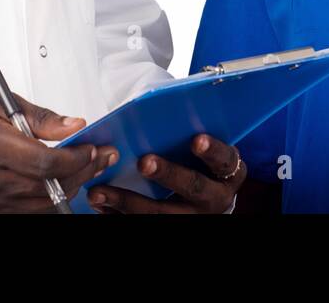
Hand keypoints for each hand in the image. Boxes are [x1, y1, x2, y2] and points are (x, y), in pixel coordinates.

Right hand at [0, 94, 117, 212]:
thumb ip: (40, 118)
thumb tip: (75, 125)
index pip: (44, 162)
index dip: (75, 158)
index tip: (92, 147)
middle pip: (48, 185)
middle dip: (82, 172)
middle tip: (102, 156)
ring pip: (43, 203)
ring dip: (70, 186)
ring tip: (85, 167)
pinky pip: (28, 211)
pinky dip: (48, 198)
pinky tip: (60, 181)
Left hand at [86, 134, 244, 213]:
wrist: (206, 194)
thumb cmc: (198, 158)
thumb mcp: (204, 143)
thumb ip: (189, 129)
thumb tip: (154, 103)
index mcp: (228, 171)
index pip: (224, 159)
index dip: (211, 150)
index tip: (196, 139)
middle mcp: (216, 197)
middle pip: (193, 187)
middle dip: (168, 174)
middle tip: (143, 162)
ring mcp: (195, 216)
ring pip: (163, 213)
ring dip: (129, 202)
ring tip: (100, 191)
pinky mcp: (173, 225)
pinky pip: (147, 222)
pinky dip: (119, 214)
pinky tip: (100, 204)